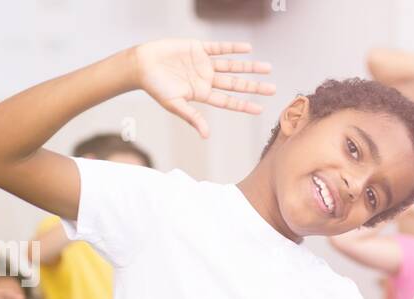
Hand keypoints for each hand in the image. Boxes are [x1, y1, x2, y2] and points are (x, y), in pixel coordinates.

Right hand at [133, 39, 274, 137]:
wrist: (141, 64)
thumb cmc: (154, 87)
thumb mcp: (174, 104)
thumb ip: (192, 117)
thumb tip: (206, 136)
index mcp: (202, 94)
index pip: (228, 101)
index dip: (244, 105)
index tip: (260, 109)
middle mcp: (206, 79)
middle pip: (235, 84)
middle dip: (253, 86)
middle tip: (272, 88)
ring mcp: (203, 64)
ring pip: (231, 66)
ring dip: (248, 66)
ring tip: (267, 67)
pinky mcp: (197, 48)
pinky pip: (219, 48)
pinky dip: (232, 48)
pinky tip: (247, 48)